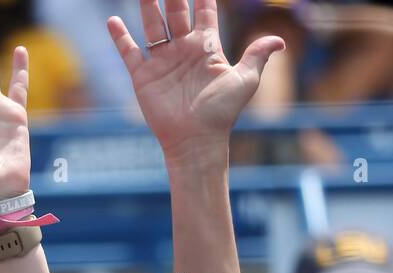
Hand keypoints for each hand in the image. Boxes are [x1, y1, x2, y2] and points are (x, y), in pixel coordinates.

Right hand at [108, 0, 282, 165]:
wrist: (196, 139)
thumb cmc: (222, 112)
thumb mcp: (245, 80)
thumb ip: (257, 55)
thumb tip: (279, 40)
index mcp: (206, 47)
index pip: (204, 12)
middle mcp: (182, 50)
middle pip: (176, 12)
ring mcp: (162, 61)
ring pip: (153, 26)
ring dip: (147, 6)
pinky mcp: (143, 76)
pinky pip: (129, 52)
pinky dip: (120, 37)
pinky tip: (113, 21)